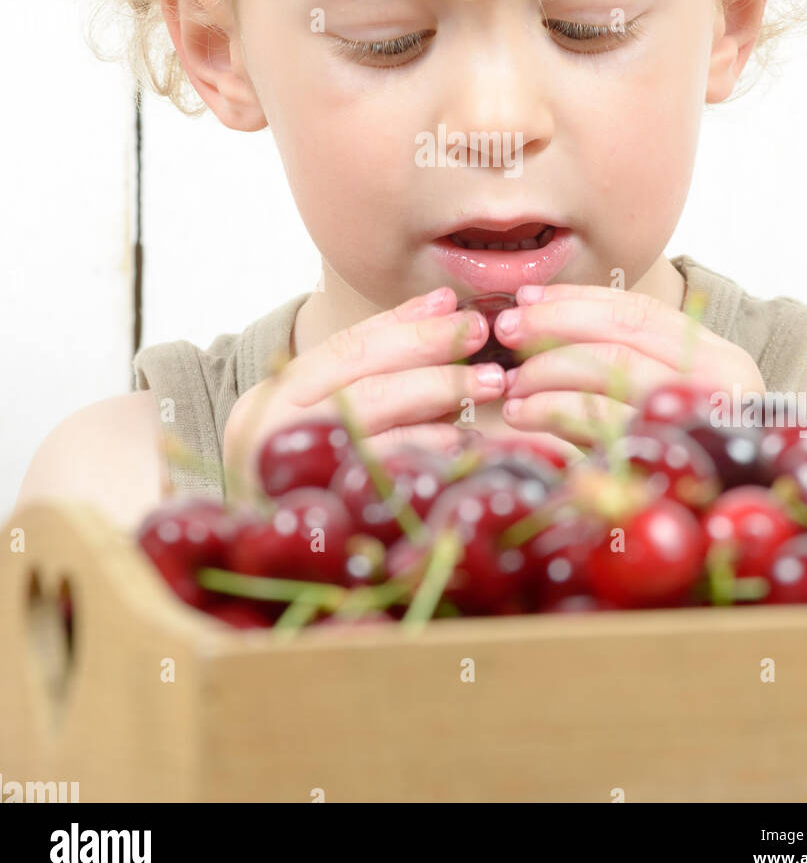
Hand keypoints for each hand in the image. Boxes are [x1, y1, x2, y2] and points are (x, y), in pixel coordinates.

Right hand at [222, 286, 505, 503]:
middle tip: (479, 334)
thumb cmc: (303, 485)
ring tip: (488, 379)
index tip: (450, 302)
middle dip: (428, 348)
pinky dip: (426, 446)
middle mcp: (274, 430)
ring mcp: (294, 471)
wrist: (263, 561)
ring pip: (371, 410)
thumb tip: (443, 310)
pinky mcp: (323, 510)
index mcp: (272, 399)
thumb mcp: (319, 421)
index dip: (402, 321)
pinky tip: (462, 437)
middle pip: (361, 372)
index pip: (345, 346)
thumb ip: (371, 375)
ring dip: (438, 390)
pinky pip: (383, 466)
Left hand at [493, 283, 765, 445]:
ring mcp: (697, 416)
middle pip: (622, 332)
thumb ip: (620, 365)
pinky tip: (522, 413)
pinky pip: (600, 418)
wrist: (724, 524)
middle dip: (554, 323)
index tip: (527, 296)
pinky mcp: (666, 455)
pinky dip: (552, 408)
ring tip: (511, 381)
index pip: (640, 310)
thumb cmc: (679, 460)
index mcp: (718, 357)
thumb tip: (537, 323)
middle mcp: (718, 381)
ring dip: (548, 368)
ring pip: (611, 367)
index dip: (577, 299)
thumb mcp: (662, 404)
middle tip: (507, 329)